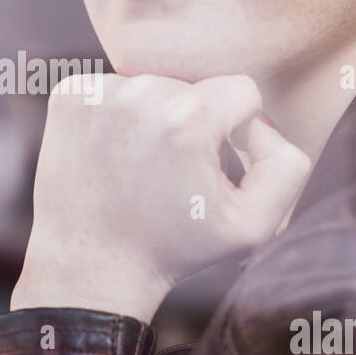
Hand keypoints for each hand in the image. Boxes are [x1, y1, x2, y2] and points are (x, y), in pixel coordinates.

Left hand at [10, 73, 311, 322]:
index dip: (239, 131)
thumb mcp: (253, 224)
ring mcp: (98, 91)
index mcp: (189, 116)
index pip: (241, 90)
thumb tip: (262, 123)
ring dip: (156, 119)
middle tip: (171, 177)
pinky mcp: (69, 95)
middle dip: (194, 125)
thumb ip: (287, 165)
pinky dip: (119, 118)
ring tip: (140, 170)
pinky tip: (112, 158)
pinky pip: (116, 90)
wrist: (91, 266)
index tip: (213, 168)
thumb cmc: (174, 248)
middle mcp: (140, 92)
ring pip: (155, 88)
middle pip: (195, 88)